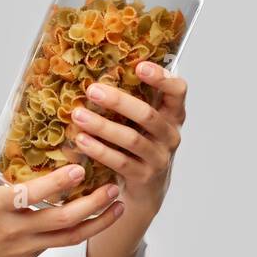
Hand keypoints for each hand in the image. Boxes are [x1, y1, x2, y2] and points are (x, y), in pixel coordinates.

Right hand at [0, 136, 124, 256]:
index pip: (30, 195)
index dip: (57, 183)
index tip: (79, 169)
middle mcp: (15, 228)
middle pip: (61, 219)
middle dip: (92, 204)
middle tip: (113, 187)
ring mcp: (27, 245)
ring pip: (71, 236)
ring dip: (99, 221)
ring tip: (119, 205)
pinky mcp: (33, 255)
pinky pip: (63, 242)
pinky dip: (84, 229)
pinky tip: (99, 217)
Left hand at [68, 61, 186, 211]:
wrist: (146, 190)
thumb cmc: (139, 146)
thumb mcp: (141, 122)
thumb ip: (131, 100)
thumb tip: (95, 72)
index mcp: (172, 115)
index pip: (177, 91)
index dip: (162, 78)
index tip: (140, 66)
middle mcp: (170, 135)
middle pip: (148, 114)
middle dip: (119, 101)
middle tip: (92, 90)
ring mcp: (159, 158)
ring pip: (132, 139)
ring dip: (103, 126)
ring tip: (78, 116)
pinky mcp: (144, 177)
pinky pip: (120, 161)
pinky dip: (99, 150)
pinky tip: (81, 140)